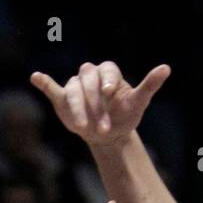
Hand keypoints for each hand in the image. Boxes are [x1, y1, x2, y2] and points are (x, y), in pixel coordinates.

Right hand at [31, 60, 170, 144]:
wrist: (110, 134)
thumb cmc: (125, 115)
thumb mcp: (139, 102)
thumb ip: (149, 85)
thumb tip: (167, 67)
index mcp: (109, 73)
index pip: (106, 70)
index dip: (107, 80)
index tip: (109, 94)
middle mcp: (90, 76)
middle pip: (88, 82)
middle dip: (95, 104)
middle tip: (103, 128)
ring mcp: (75, 86)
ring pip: (72, 90)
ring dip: (78, 109)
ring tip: (85, 129)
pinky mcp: (62, 97)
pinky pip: (51, 88)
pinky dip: (44, 82)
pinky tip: (36, 77)